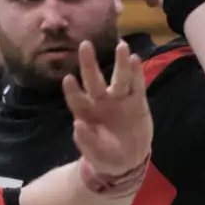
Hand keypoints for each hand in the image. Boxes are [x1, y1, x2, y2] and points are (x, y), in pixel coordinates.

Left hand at [63, 39, 150, 180]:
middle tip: (84, 45)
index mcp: (87, 114)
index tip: (68, 78)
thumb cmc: (105, 156)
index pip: (77, 100)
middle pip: (94, 80)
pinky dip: (137, 73)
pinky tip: (135, 59)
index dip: (73, 90)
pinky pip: (136, 85)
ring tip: (121, 46)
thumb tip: (77, 124)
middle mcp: (101, 102)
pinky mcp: (136, 101)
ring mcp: (119, 100)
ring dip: (120, 62)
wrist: (128, 159)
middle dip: (89, 64)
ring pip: (119, 78)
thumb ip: (86, 140)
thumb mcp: (95, 154)